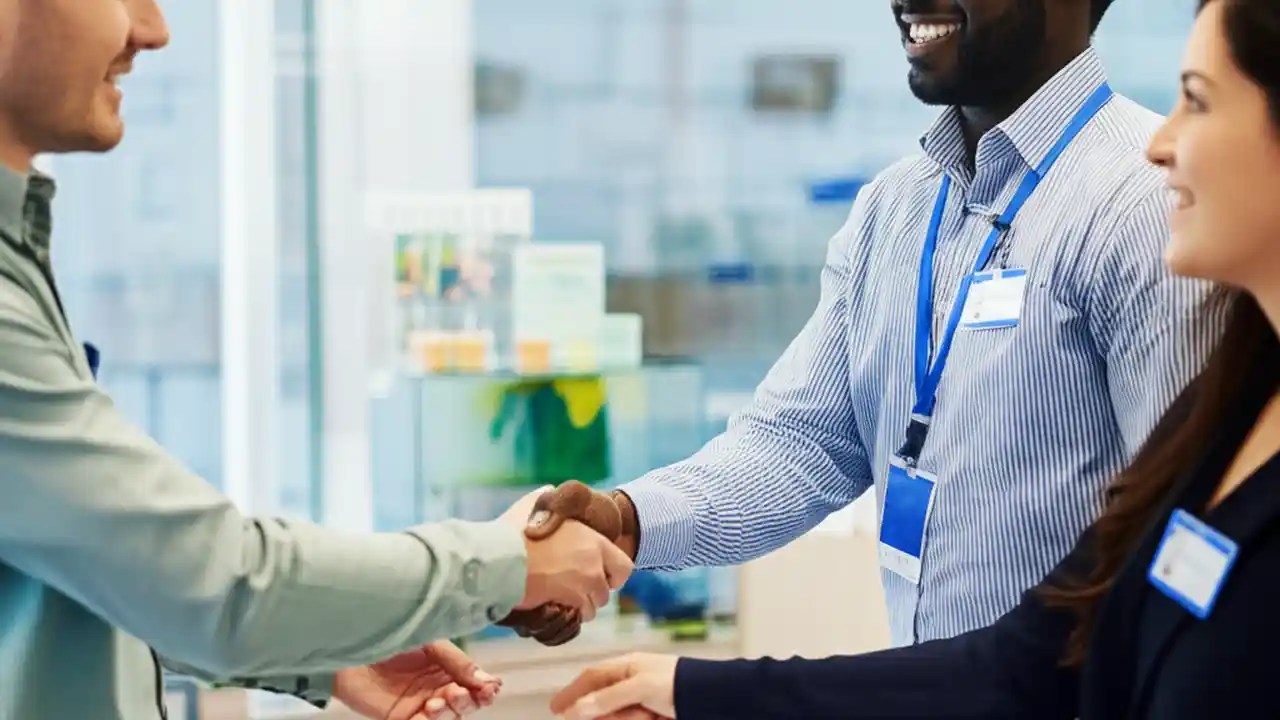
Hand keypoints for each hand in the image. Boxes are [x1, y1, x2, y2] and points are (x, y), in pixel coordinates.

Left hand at [333, 641, 500, 719]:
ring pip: (447, 718)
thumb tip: (487, 680)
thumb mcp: (429, 641)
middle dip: (468, 702)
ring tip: (436, 701)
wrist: (349, 644)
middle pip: (465, 704)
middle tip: (459, 693)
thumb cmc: (388, 633)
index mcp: (446, 664)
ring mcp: (417, 703)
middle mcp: (435, 685)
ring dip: (448, 713)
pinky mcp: (398, 717)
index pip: (474, 681)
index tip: (489, 688)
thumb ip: (456, 661)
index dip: (485, 687)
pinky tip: (426, 712)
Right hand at [503, 488, 633, 621]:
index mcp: (591, 539)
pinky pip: (579, 615)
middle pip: (607, 590)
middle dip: (593, 593)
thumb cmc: (511, 533)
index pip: (624, 566)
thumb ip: (546, 497)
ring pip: (594, 606)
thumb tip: (549, 489)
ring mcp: (583, 582)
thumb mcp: (533, 506)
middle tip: (575, 589)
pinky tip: (555, 605)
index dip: (613, 575)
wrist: (497, 558)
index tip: (600, 577)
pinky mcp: (569, 599)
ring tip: (563, 599)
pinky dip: (570, 614)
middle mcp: (593, 561)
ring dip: (581, 606)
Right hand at [550, 653, 678, 719]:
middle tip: (622, 716)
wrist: (713, 698)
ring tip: (649, 716)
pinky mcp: (650, 714)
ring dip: (625, 718)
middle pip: (602, 701)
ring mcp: (642, 699)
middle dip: (604, 713)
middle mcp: (632, 681)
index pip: (592, 677)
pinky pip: (630, 719)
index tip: (555, 708)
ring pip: (617, 714)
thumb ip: (608, 699)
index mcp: (628, 666)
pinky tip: (650, 718)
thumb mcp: (640, 688)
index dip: (572, 691)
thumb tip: (576, 710)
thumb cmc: (676, 684)